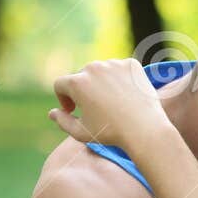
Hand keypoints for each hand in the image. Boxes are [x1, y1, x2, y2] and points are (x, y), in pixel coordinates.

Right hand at [48, 59, 171, 151]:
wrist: (145, 129)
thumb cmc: (111, 133)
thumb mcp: (81, 132)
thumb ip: (62, 121)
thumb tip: (52, 112)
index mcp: (76, 82)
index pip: (60, 84)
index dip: (63, 98)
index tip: (72, 109)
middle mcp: (93, 68)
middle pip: (81, 76)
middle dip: (83, 90)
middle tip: (95, 107)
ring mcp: (113, 64)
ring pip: (101, 71)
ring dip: (102, 83)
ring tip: (111, 101)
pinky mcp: (131, 64)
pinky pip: (120, 69)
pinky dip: (120, 79)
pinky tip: (126, 94)